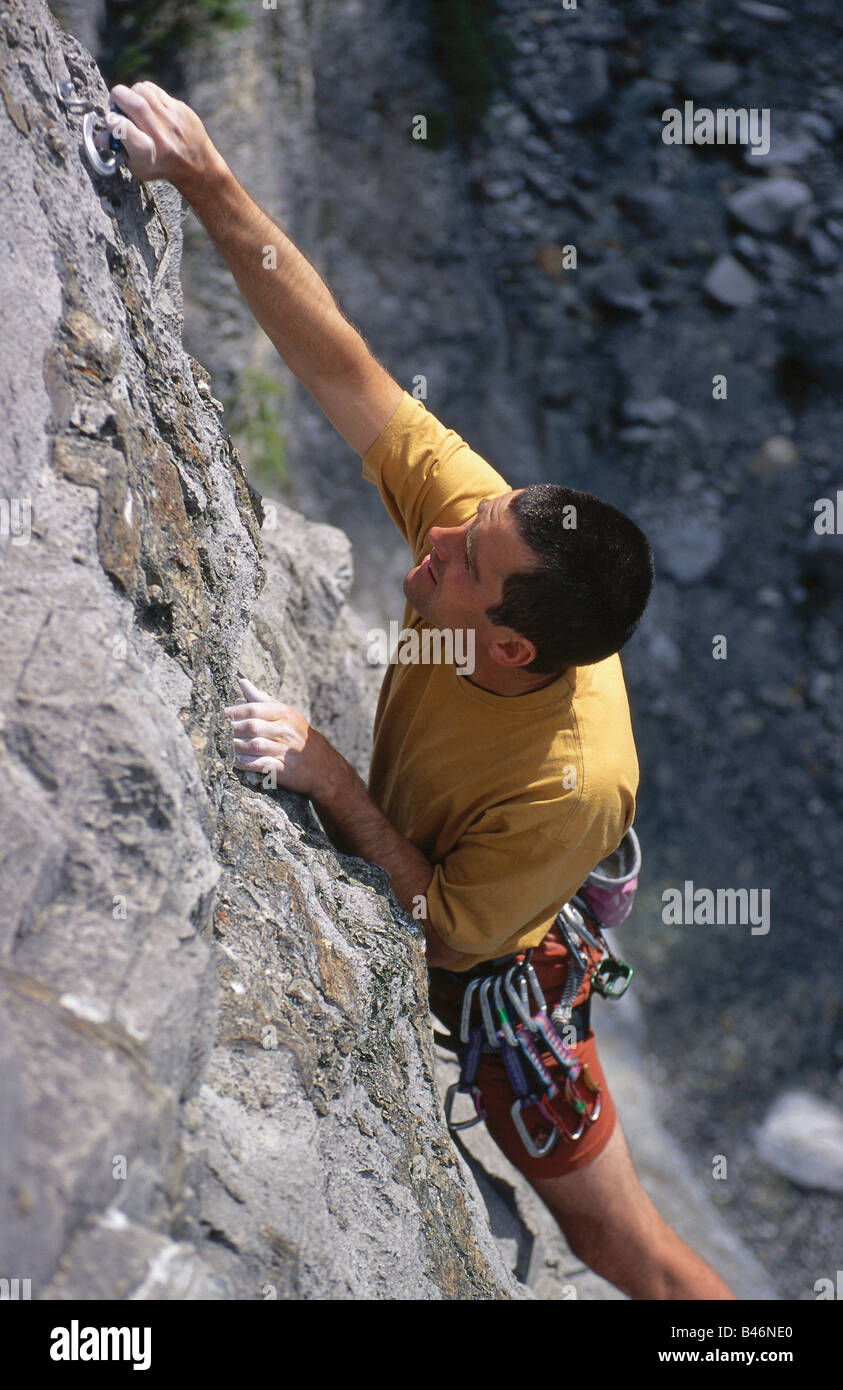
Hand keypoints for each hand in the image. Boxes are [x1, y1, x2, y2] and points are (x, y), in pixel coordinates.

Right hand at [105, 81, 221, 190]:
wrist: (197, 166)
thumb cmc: (160, 166)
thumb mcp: (137, 166)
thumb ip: (118, 149)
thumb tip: (100, 135)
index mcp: (148, 155)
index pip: (124, 130)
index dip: (112, 122)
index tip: (110, 121)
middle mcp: (162, 136)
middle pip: (135, 103)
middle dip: (118, 97)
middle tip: (115, 103)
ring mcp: (173, 120)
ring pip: (143, 91)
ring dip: (131, 93)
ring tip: (130, 103)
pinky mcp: (181, 109)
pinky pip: (156, 91)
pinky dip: (145, 93)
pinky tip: (145, 103)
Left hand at [224, 677, 345, 800]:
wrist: (323, 766)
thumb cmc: (298, 735)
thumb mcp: (285, 713)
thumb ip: (261, 699)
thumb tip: (242, 682)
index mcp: (284, 713)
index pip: (253, 709)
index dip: (233, 712)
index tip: (217, 714)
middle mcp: (285, 730)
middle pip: (252, 726)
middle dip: (231, 729)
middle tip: (214, 730)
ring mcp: (284, 750)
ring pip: (254, 745)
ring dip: (235, 746)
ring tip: (220, 745)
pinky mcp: (283, 769)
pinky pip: (260, 764)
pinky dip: (245, 763)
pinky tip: (233, 761)